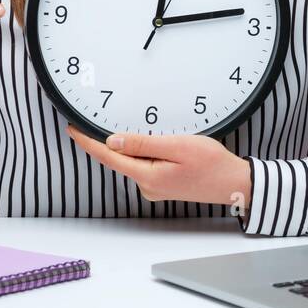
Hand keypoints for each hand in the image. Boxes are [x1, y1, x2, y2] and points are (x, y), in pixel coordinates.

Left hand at [66, 125, 252, 212]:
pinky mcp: (163, 185)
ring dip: (131, 147)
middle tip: (96, 119)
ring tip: (142, 131)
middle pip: (119, 160)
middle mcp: (147, 186)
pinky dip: (145, 154)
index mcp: (147, 176)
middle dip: (108, 141)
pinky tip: (156, 144)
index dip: (87, 143)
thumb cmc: (212, 165)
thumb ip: (143, 144)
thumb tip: (112, 142)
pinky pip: (145, 166)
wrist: (234, 183)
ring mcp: (155, 187)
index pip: (108, 157)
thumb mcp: (177, 146)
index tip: (72, 130)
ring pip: (134, 162)